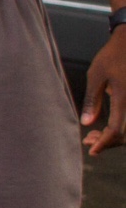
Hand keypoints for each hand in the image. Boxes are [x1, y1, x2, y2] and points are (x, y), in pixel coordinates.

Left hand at [82, 26, 125, 154]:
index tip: (92, 150)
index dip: (105, 143)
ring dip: (111, 136)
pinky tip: (101, 127)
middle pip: (125, 135)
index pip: (117, 130)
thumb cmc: (111, 57)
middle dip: (107, 142)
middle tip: (88, 142)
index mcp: (124, 99)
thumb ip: (92, 100)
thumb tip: (86, 123)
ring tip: (91, 136)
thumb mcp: (96, 75)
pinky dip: (117, 127)